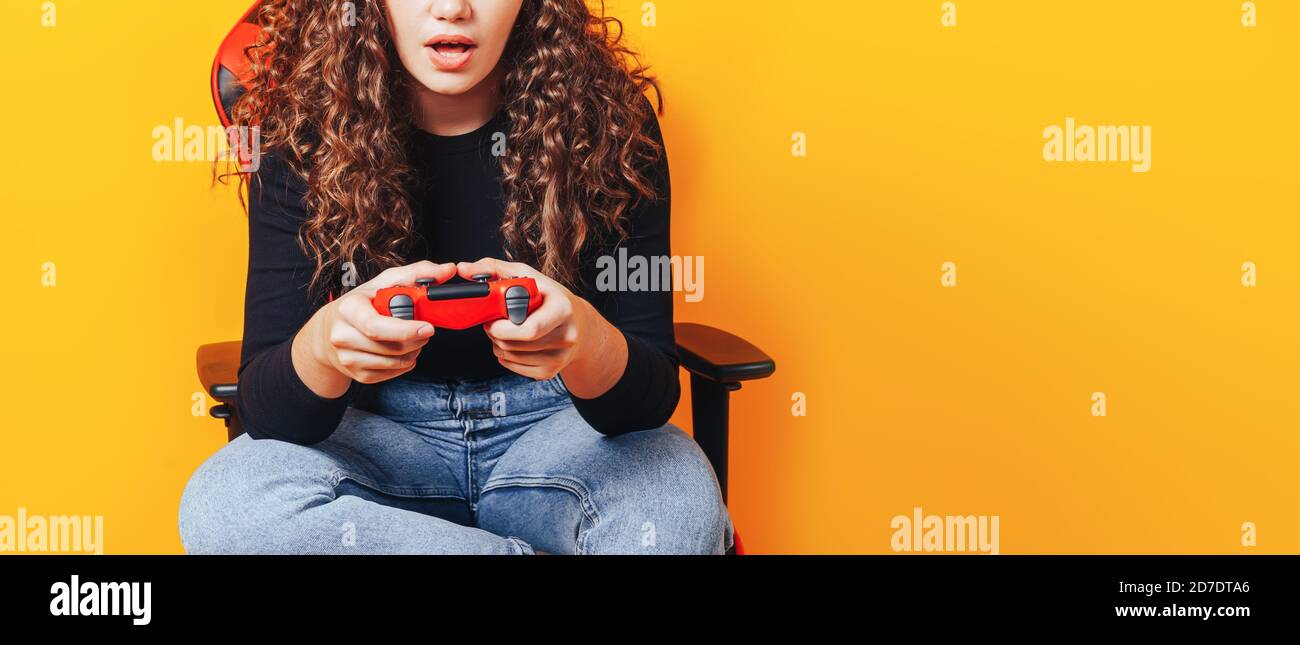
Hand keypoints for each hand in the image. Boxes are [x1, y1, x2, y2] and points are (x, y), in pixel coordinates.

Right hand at [293, 260, 456, 396]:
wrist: (328, 330)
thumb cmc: (361, 304)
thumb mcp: (384, 282)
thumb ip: (417, 273)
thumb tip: (446, 270)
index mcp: (348, 309)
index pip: (377, 327)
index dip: (406, 330)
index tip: (429, 327)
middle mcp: (342, 336)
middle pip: (391, 348)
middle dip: (417, 340)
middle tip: (425, 330)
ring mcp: (348, 359)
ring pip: (395, 363)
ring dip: (414, 351)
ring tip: (412, 338)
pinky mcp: (357, 375)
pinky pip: (393, 374)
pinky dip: (405, 363)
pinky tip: (401, 350)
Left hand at [456, 257, 625, 396]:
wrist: (579, 324)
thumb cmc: (548, 297)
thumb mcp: (527, 275)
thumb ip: (493, 269)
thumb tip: (462, 269)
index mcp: (563, 309)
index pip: (529, 328)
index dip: (502, 327)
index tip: (492, 318)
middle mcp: (566, 336)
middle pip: (514, 345)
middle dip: (494, 334)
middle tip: (493, 323)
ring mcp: (559, 357)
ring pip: (510, 357)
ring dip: (497, 344)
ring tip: (504, 330)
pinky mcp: (550, 372)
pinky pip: (513, 367)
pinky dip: (505, 356)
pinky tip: (513, 343)